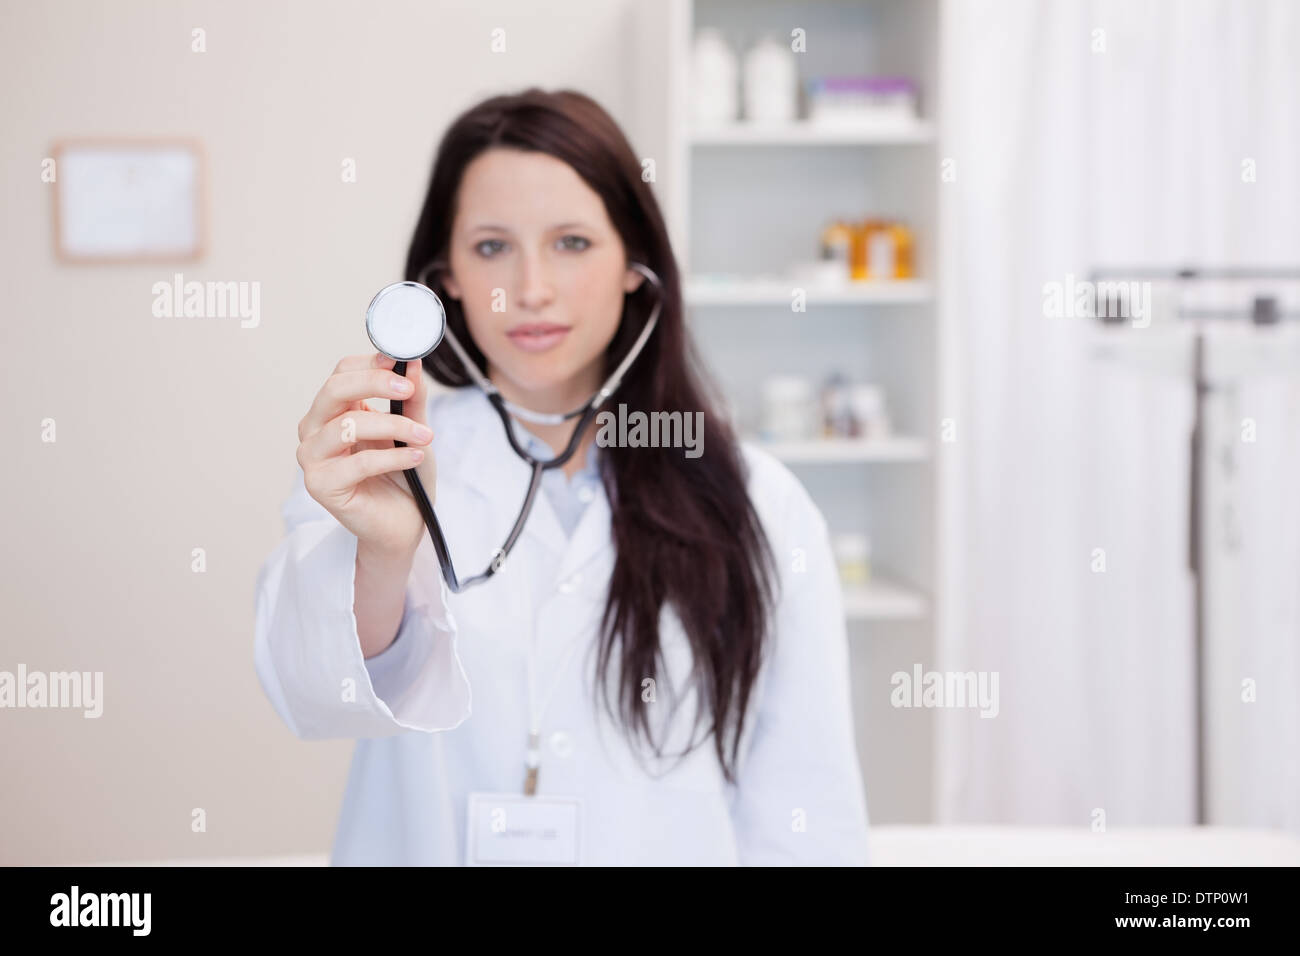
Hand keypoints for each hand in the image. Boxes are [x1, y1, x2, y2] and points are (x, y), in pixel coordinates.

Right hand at [295, 352, 435, 560]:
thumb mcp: (413, 430)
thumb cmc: (405, 475)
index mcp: (333, 411)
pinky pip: (358, 463)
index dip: (371, 363)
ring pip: (347, 426)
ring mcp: (312, 458)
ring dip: (393, 427)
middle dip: (374, 383)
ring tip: (425, 436)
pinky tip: (416, 457)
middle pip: (334, 390)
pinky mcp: (320, 486)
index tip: (402, 360)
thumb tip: (413, 362)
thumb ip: (411, 399)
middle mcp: (315, 430)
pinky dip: (393, 457)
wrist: (403, 524)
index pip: (342, 373)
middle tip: (408, 389)